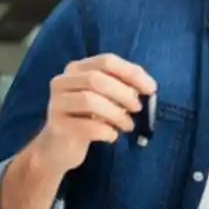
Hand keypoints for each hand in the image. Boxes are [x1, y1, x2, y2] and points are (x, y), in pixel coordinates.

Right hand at [34, 53, 156, 171]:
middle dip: (124, 94)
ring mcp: (57, 104)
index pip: (107, 61)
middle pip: (97, 79)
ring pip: (90, 101)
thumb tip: (146, 87)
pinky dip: (106, 132)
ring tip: (127, 125)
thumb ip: (122, 88)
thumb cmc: (88, 118)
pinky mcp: (57, 127)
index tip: (151, 89)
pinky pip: (87, 127)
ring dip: (116, 114)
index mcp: (76, 69)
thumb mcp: (105, 99)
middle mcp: (62, 82)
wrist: (59, 147)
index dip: (132, 73)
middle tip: (138, 108)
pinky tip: (112, 136)